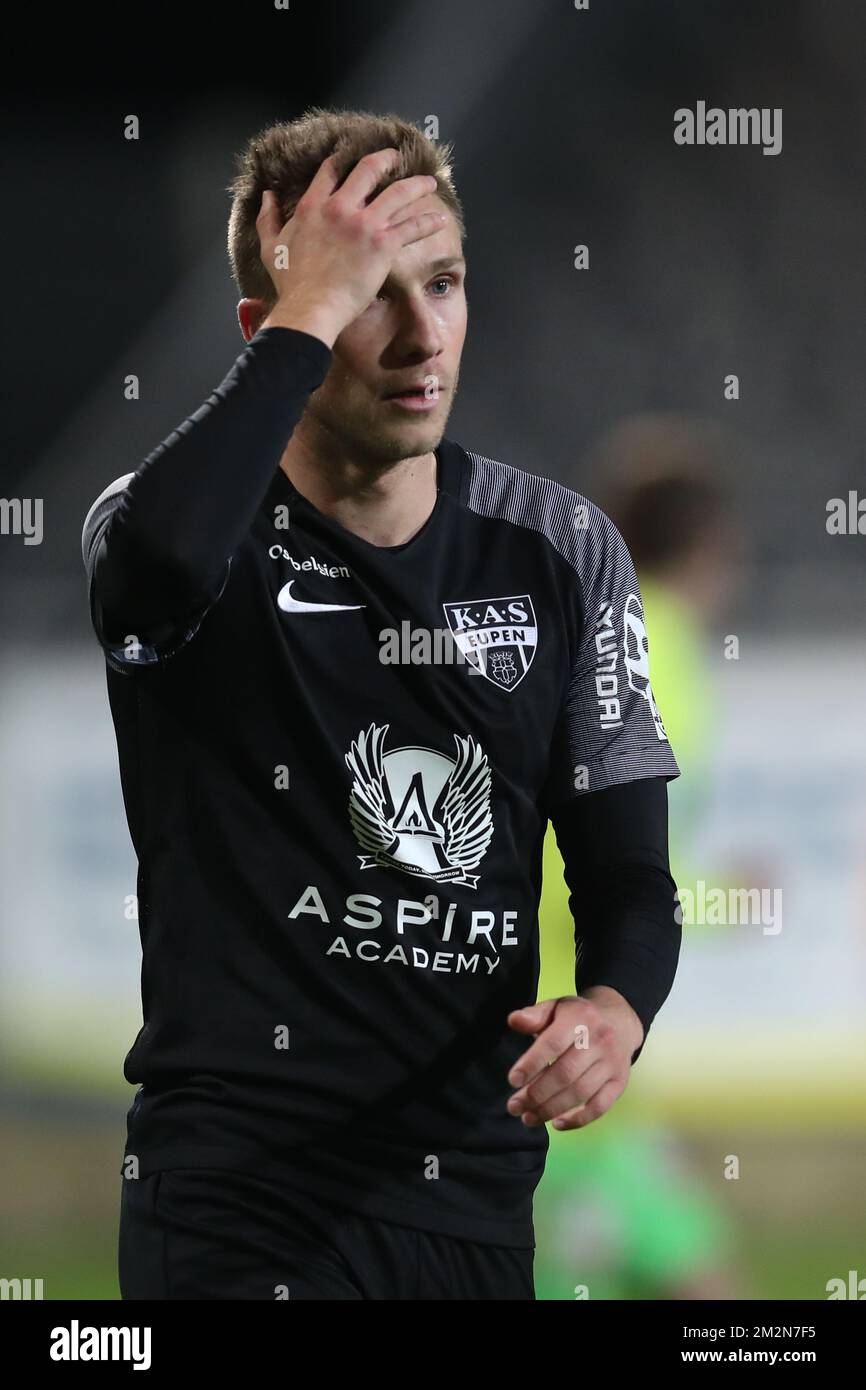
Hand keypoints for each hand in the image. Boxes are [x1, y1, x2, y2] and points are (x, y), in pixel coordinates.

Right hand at [256, 149, 447, 345]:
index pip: (331, 171)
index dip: (344, 159)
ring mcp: (364, 224)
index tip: (355, 156)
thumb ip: (268, 218)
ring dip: (417, 185)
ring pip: (398, 193)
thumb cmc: (290, 284)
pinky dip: (428, 222)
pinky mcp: (383, 244)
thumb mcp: (270, 247)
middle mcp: (340, 207)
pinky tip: (440, 219)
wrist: (310, 308)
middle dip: (386, 160)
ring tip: (429, 183)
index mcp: (313, 206)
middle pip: (369, 170)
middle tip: (396, 158)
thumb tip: (266, 196)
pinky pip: (412, 227)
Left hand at [504, 989, 643, 1130]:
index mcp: (580, 1018)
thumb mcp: (556, 1007)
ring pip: (580, 1092)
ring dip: (551, 1109)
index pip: (553, 1043)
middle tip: (514, 1106)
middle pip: (566, 1073)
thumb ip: (534, 1015)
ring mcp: (613, 1063)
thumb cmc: (578, 1018)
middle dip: (536, 1094)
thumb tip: (514, 1021)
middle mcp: (600, 1040)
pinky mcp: (619, 1083)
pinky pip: (600, 1107)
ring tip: (528, 1118)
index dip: (532, 1063)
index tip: (513, 1080)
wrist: (619, 1023)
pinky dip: (578, 1120)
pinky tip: (557, 1124)